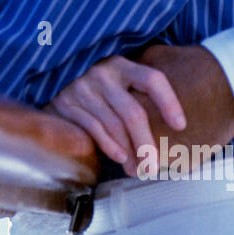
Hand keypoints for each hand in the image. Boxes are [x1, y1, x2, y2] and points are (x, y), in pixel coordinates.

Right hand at [45, 53, 185, 172]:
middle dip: (146, 143)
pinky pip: (93, 129)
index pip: (152, 79)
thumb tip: (172, 129)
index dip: (169, 102)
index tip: (180, 126)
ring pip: (114, 125)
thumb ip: (136, 93)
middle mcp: (103, 75)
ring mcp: (83, 89)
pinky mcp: (67, 104)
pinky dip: (109, 146)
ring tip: (139, 169)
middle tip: (154, 166)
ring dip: (129, 151)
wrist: (53, 76)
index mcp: (122, 66)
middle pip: (133, 112)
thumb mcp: (116, 79)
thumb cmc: (96, 86)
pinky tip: (120, 157)